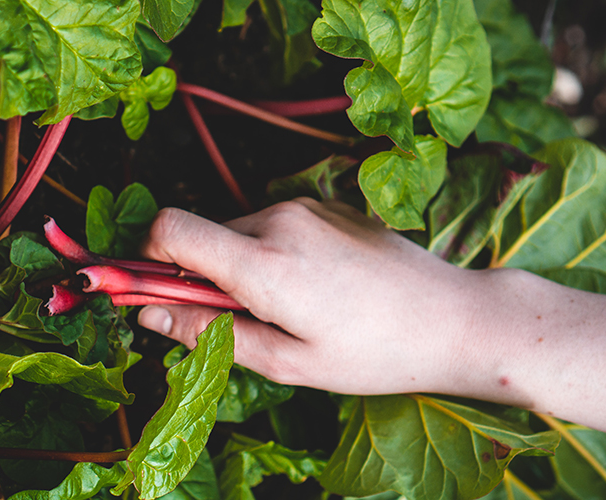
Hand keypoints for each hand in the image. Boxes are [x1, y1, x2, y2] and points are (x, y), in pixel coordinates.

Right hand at [136, 198, 485, 395]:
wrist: (457, 318)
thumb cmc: (375, 352)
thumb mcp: (288, 363)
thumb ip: (209, 336)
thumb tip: (148, 317)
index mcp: (264, 263)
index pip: (170, 229)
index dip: (148, 259)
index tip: (154, 293)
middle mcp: (279, 220)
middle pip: (203, 237)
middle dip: (202, 279)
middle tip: (242, 325)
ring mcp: (306, 207)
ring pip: (239, 233)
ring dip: (242, 270)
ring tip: (293, 313)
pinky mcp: (327, 205)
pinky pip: (274, 226)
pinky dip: (274, 257)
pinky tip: (319, 292)